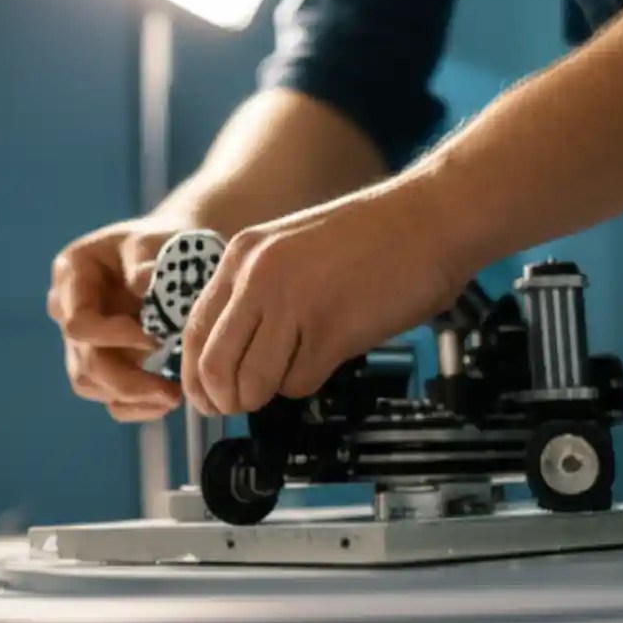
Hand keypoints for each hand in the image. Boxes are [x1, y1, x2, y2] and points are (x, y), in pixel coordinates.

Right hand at [47, 215, 193, 421]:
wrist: (172, 251)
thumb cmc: (163, 240)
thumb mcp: (157, 238)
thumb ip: (148, 256)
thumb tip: (142, 281)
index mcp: (73, 272)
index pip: (79, 321)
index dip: (113, 337)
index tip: (156, 339)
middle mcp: (68, 307)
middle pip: (83, 361)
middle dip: (126, 380)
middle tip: (170, 390)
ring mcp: (81, 338)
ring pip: (91, 383)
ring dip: (131, 397)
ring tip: (173, 396)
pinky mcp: (100, 360)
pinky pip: (107, 396)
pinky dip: (134, 407)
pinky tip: (163, 404)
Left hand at [179, 189, 466, 415]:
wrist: (428, 217)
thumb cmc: (372, 234)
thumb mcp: (288, 247)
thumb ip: (256, 291)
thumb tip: (232, 349)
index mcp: (242, 256)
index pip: (194, 331)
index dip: (195, 376)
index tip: (207, 396)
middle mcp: (259, 278)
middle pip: (214, 367)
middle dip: (224, 400)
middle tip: (240, 406)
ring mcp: (293, 304)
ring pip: (252, 383)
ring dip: (268, 394)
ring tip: (293, 373)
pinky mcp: (331, 330)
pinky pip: (298, 383)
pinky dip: (309, 383)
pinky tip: (327, 357)